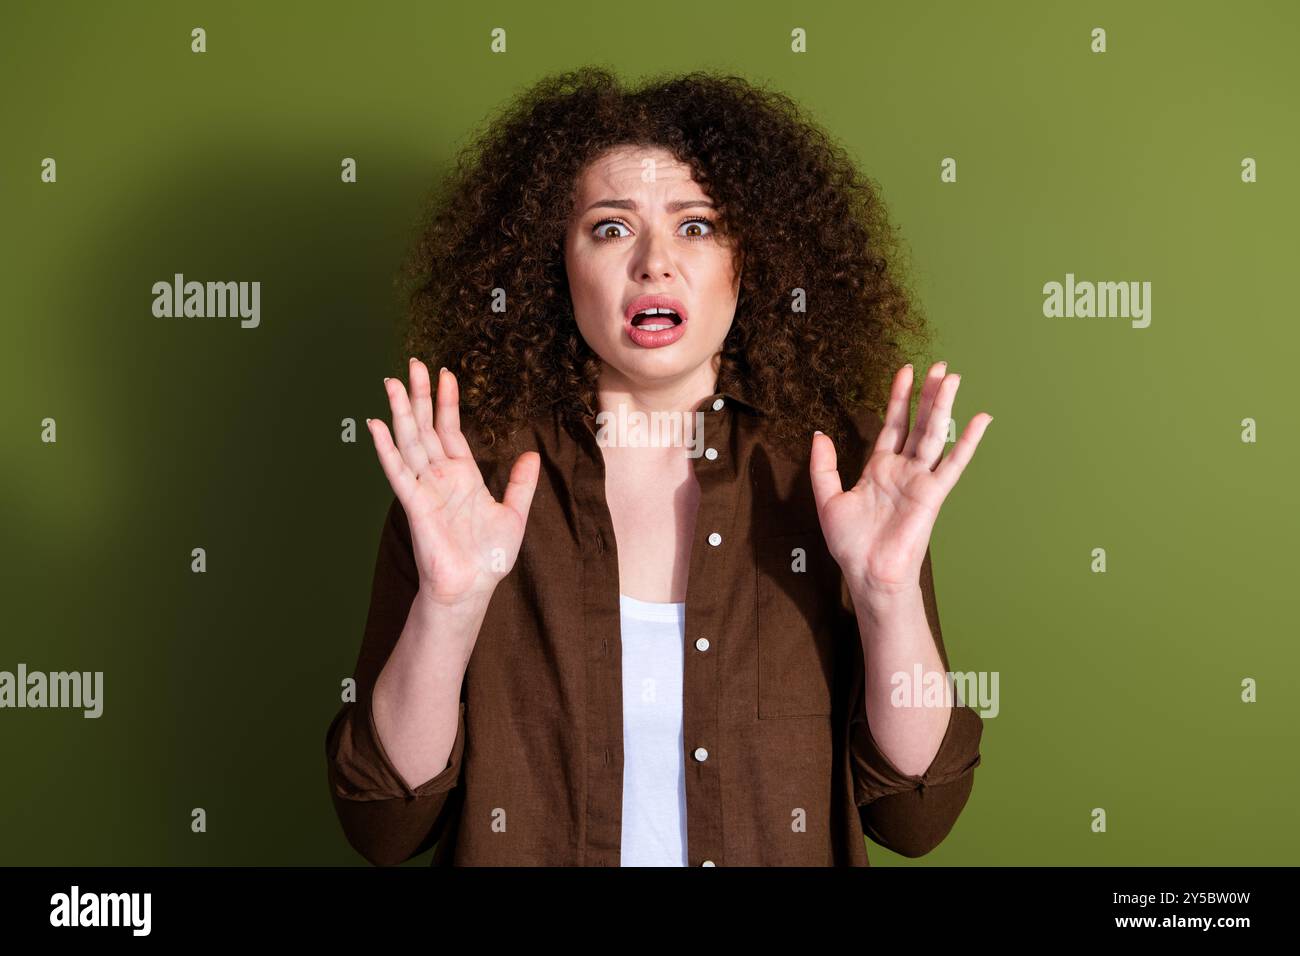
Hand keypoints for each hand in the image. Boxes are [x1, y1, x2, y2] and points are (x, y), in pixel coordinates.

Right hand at [367, 358, 540, 605]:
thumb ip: (520, 484)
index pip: (450, 430)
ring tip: (393, 382)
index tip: (446, 373)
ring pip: (409, 441)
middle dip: (420, 396)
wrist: (472, 587)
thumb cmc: (488, 558)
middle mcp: (439, 477)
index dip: (448, 402)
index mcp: (462, 476)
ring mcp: (424, 488)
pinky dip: (387, 448)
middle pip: (426, 427)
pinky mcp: (414, 504)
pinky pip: (398, 471)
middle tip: (413, 364)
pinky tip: (378, 425)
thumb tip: (531, 455)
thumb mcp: (514, 514)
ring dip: (401, 412)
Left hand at [809, 362, 991, 599]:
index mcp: (879, 468)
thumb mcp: (827, 499)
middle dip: (928, 394)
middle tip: (941, 365)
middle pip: (918, 423)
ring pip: (934, 434)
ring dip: (943, 405)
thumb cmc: (850, 544)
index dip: (898, 397)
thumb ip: (823, 466)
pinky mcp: (933, 494)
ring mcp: (920, 480)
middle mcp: (903, 470)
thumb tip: (819, 434)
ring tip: (953, 377)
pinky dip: (967, 442)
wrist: (867, 572)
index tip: (906, 370)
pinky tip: (981, 420)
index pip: (893, 424)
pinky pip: (953, 464)